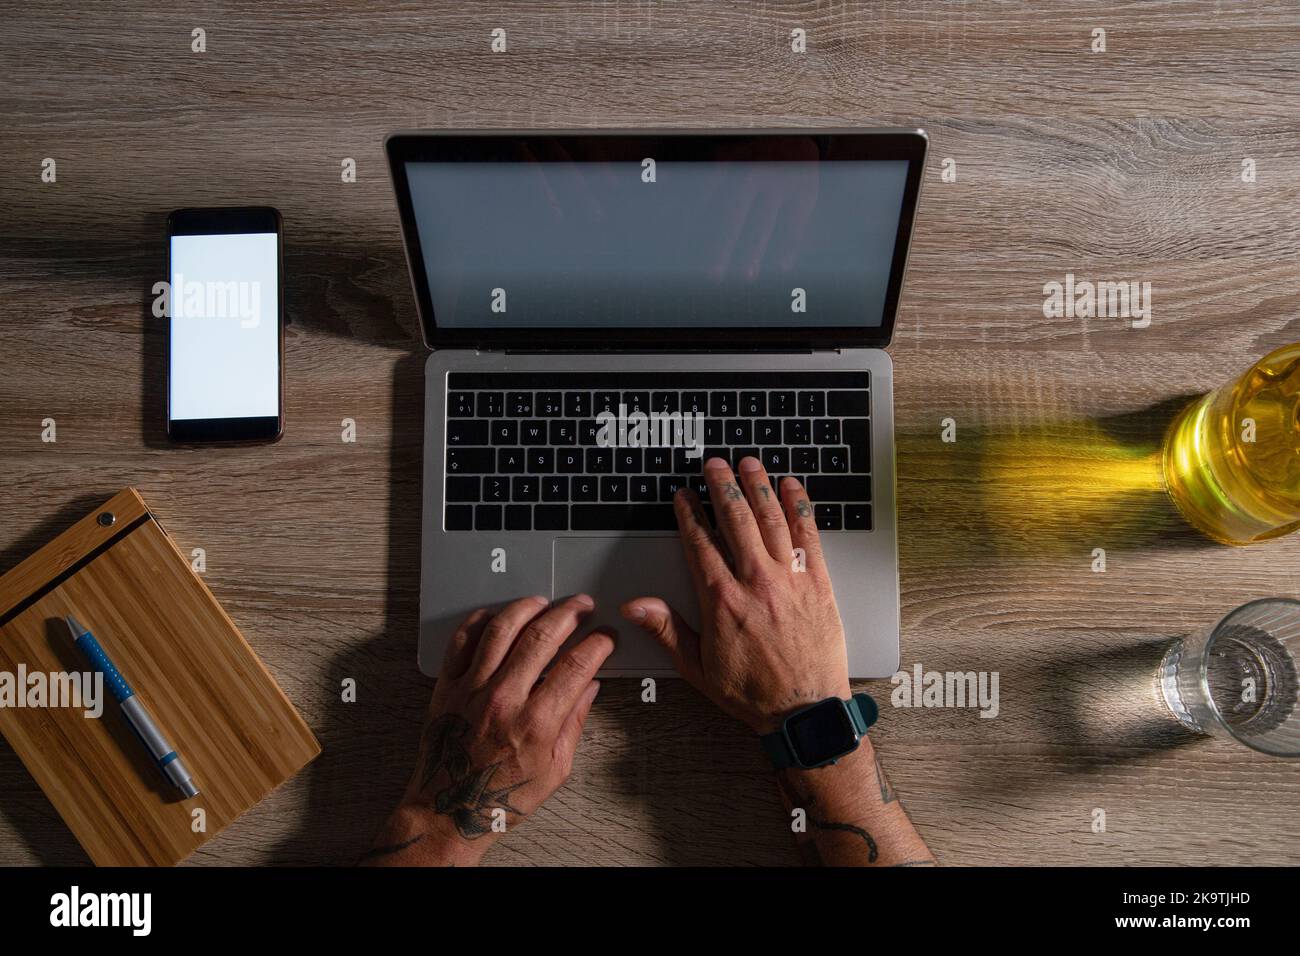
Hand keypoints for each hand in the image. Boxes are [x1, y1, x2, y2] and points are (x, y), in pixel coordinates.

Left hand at [364, 594, 613, 865]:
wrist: (448, 811)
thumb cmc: (501, 797)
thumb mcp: (555, 769)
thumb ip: (574, 723)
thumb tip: (590, 686)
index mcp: (536, 723)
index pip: (576, 666)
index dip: (598, 644)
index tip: (606, 637)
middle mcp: (503, 700)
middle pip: (542, 636)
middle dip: (570, 613)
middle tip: (582, 607)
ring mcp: (471, 689)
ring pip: (502, 628)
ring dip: (528, 608)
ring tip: (544, 603)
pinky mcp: (447, 686)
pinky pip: (463, 639)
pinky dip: (481, 620)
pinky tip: (499, 616)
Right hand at [621, 456, 849, 733]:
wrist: (805, 710)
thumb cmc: (752, 693)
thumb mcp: (698, 667)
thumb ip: (667, 629)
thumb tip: (635, 606)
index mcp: (722, 601)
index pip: (700, 543)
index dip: (689, 514)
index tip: (683, 496)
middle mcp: (756, 582)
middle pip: (736, 520)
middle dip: (722, 486)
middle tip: (714, 465)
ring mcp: (789, 579)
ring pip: (771, 519)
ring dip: (758, 487)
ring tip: (749, 464)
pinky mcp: (818, 583)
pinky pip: (809, 535)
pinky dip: (799, 507)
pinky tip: (792, 487)